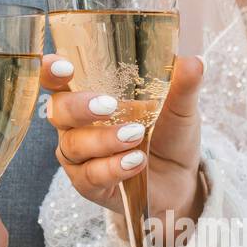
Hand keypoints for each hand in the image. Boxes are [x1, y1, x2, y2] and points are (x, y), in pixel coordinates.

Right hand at [42, 53, 205, 222]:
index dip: (52, 71)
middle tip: (109, 106)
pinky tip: (136, 161)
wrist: (180, 180)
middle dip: (79, 107)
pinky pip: (90, 177)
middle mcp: (76, 125)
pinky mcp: (89, 185)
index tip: (64, 67)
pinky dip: (113, 168)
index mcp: (89, 95)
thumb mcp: (181, 108)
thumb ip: (183, 85)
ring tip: (136, 136)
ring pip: (74, 146)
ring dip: (104, 140)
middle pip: (58, 111)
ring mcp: (80, 157)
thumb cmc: (170, 135)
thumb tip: (194, 60)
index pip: (58, 79)